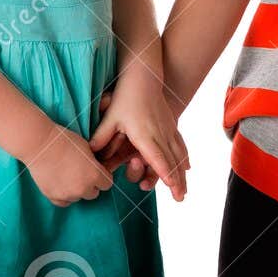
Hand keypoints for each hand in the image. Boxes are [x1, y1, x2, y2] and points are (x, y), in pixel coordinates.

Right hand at [26, 126, 113, 206]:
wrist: (39, 143)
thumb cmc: (63, 140)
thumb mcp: (87, 147)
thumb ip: (94, 162)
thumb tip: (97, 169)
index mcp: (95, 175)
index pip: (107, 183)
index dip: (102, 175)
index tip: (95, 169)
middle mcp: (83, 188)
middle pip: (94, 193)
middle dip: (90, 184)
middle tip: (80, 171)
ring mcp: (68, 194)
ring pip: (78, 197)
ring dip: (76, 189)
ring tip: (66, 174)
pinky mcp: (53, 196)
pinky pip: (64, 202)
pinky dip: (64, 195)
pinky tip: (60, 183)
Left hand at [90, 74, 188, 199]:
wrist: (143, 77)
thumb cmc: (125, 97)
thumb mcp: (110, 116)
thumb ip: (102, 136)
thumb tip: (90, 151)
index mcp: (144, 135)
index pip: (156, 157)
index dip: (165, 172)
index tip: (172, 186)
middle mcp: (159, 134)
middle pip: (171, 162)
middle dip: (176, 181)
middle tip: (180, 198)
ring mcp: (168, 130)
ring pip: (178, 155)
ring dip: (182, 174)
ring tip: (184, 190)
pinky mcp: (171, 124)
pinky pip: (180, 145)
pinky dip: (184, 158)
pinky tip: (187, 168)